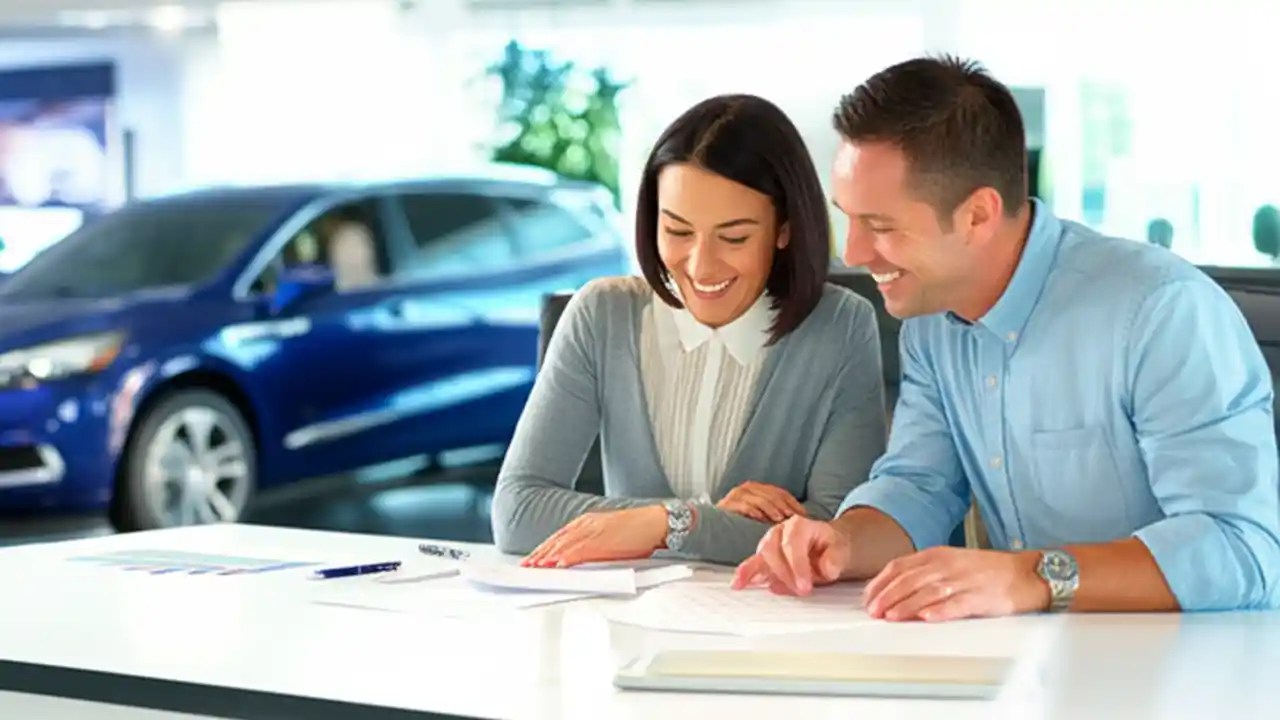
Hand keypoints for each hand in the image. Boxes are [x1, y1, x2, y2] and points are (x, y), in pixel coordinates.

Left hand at [521, 506, 666, 567]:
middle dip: (540, 553)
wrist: (656, 523)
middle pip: (557, 540)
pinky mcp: (604, 539)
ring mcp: (595, 531)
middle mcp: (587, 524)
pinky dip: (568, 557)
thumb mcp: (608, 533)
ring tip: (536, 567)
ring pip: (565, 545)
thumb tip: (576, 556)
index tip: (532, 558)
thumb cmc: (636, 531)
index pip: (559, 536)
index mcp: (587, 522)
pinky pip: (582, 550)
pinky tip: (559, 565)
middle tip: (526, 566)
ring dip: (549, 557)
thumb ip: (592, 542)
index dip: (544, 548)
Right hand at [717, 481, 807, 522]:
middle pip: (771, 494)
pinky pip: (743, 505)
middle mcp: (748, 488)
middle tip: (792, 518)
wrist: (716, 528)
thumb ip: (777, 514)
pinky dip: (753, 511)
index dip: (793, 503)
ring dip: (771, 509)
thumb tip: (800, 519)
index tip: (803, 515)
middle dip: (783, 506)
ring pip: (759, 498)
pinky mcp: (726, 504)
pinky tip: (760, 518)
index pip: (780, 492)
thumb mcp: (764, 517)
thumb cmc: (743, 524)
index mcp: (759, 489)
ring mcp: (737, 494)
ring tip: (779, 519)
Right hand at [731, 516, 851, 595]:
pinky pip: (752, 564)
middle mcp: (781, 530)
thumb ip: (835, 558)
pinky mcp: (764, 557)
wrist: (827, 546)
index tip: (805, 586)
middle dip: (784, 573)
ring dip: (764, 574)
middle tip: (800, 591)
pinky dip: (745, 574)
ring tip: (766, 588)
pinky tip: (737, 584)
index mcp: (800, 525)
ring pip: (761, 555)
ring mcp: (770, 542)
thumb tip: (826, 568)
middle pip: (772, 549)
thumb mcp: (841, 550)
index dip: (797, 565)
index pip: (793, 543)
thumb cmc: (831, 548)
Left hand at [863, 547, 1049, 621]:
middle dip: (888, 596)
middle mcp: (947, 565)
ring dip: (906, 605)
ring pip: (928, 592)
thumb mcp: (950, 563)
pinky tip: (926, 617)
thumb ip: (923, 573)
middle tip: (873, 611)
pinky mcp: (981, 596)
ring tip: (891, 616)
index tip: (868, 597)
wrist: (1025, 574)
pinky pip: (957, 604)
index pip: (900, 566)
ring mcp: (964, 580)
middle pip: (910, 579)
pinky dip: (940, 611)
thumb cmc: (987, 571)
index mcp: (937, 555)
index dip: (881, 582)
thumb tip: (894, 587)